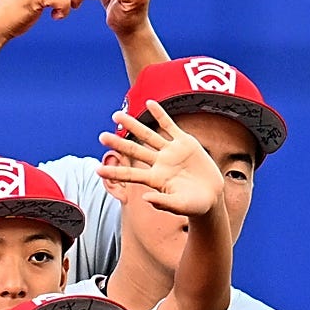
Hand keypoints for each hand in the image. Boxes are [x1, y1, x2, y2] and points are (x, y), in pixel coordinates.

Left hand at [97, 101, 218, 216]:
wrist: (212, 196)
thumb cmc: (194, 206)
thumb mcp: (180, 206)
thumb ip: (163, 202)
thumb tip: (145, 198)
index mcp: (155, 179)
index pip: (130, 175)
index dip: (114, 172)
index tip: (97, 169)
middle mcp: (159, 163)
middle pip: (134, 150)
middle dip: (118, 143)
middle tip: (101, 136)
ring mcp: (171, 151)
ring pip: (148, 135)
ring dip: (133, 125)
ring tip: (116, 115)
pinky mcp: (185, 142)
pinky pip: (170, 125)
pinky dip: (160, 114)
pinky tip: (150, 103)